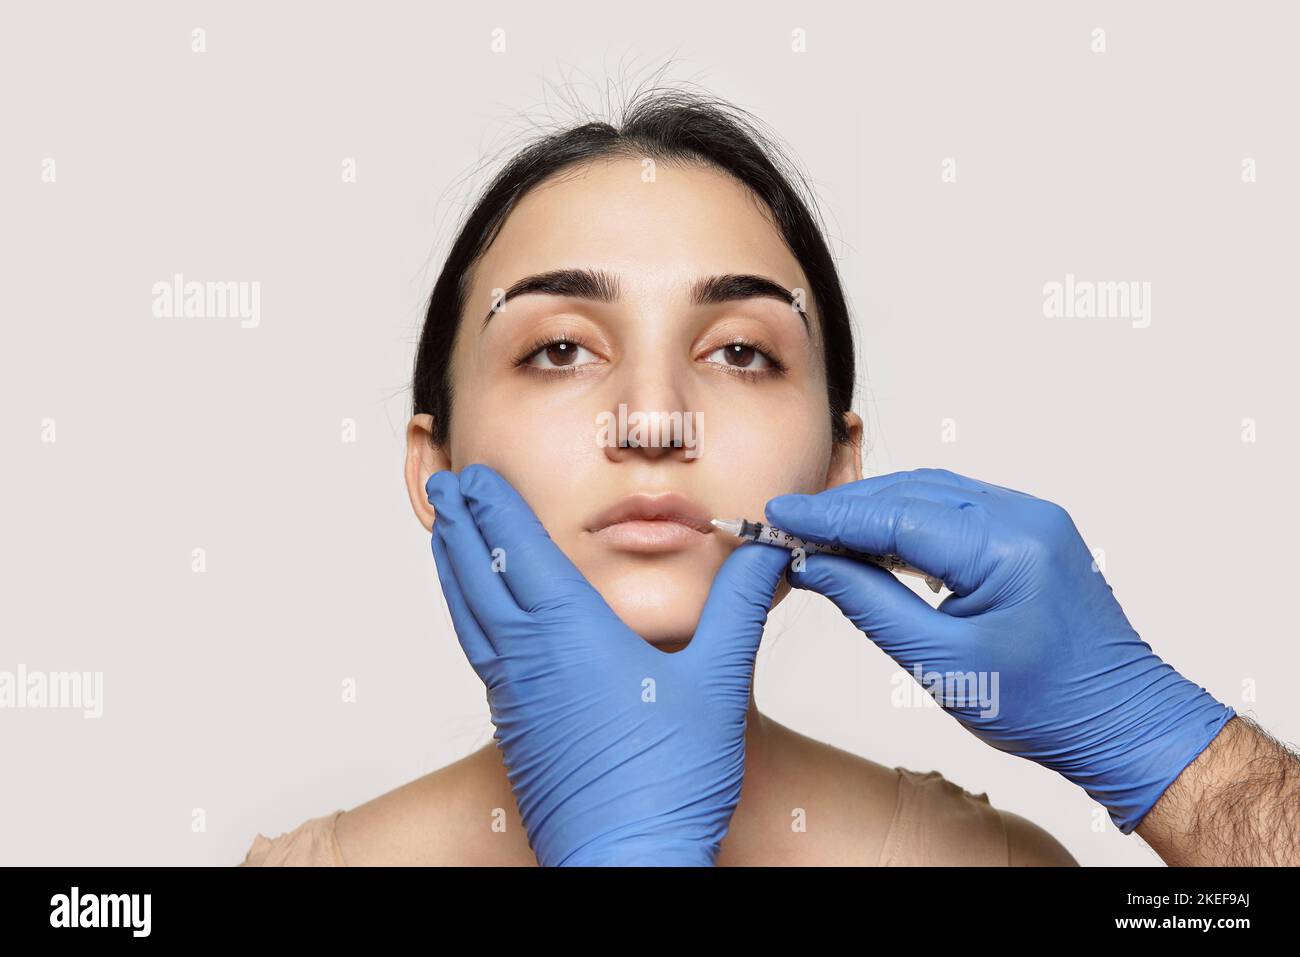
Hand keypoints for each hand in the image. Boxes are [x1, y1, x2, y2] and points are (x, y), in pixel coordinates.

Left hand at [427, 464, 789, 864]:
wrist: (626, 860)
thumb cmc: (671, 778)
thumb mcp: (720, 679)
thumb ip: (740, 606)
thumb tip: (765, 547)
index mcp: (573, 633)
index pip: (520, 550)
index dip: (493, 506)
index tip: (472, 474)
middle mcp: (531, 658)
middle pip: (479, 575)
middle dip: (460, 524)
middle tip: (444, 487)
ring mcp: (514, 695)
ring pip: (469, 615)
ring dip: (453, 567)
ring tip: (443, 536)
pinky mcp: (513, 727)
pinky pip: (479, 653)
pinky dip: (467, 614)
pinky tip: (477, 615)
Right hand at [764, 467, 1234, 832]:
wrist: (1120, 720)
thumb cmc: (1042, 707)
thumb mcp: (939, 663)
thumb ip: (870, 603)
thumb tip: (812, 564)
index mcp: (1008, 548)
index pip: (897, 515)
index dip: (830, 515)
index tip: (779, 513)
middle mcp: (1025, 517)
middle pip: (912, 493)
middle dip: (845, 508)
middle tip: (789, 525)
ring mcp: (1032, 518)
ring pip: (932, 493)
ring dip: (875, 509)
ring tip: (821, 533)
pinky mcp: (1031, 529)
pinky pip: (957, 506)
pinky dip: (908, 517)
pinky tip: (874, 537)